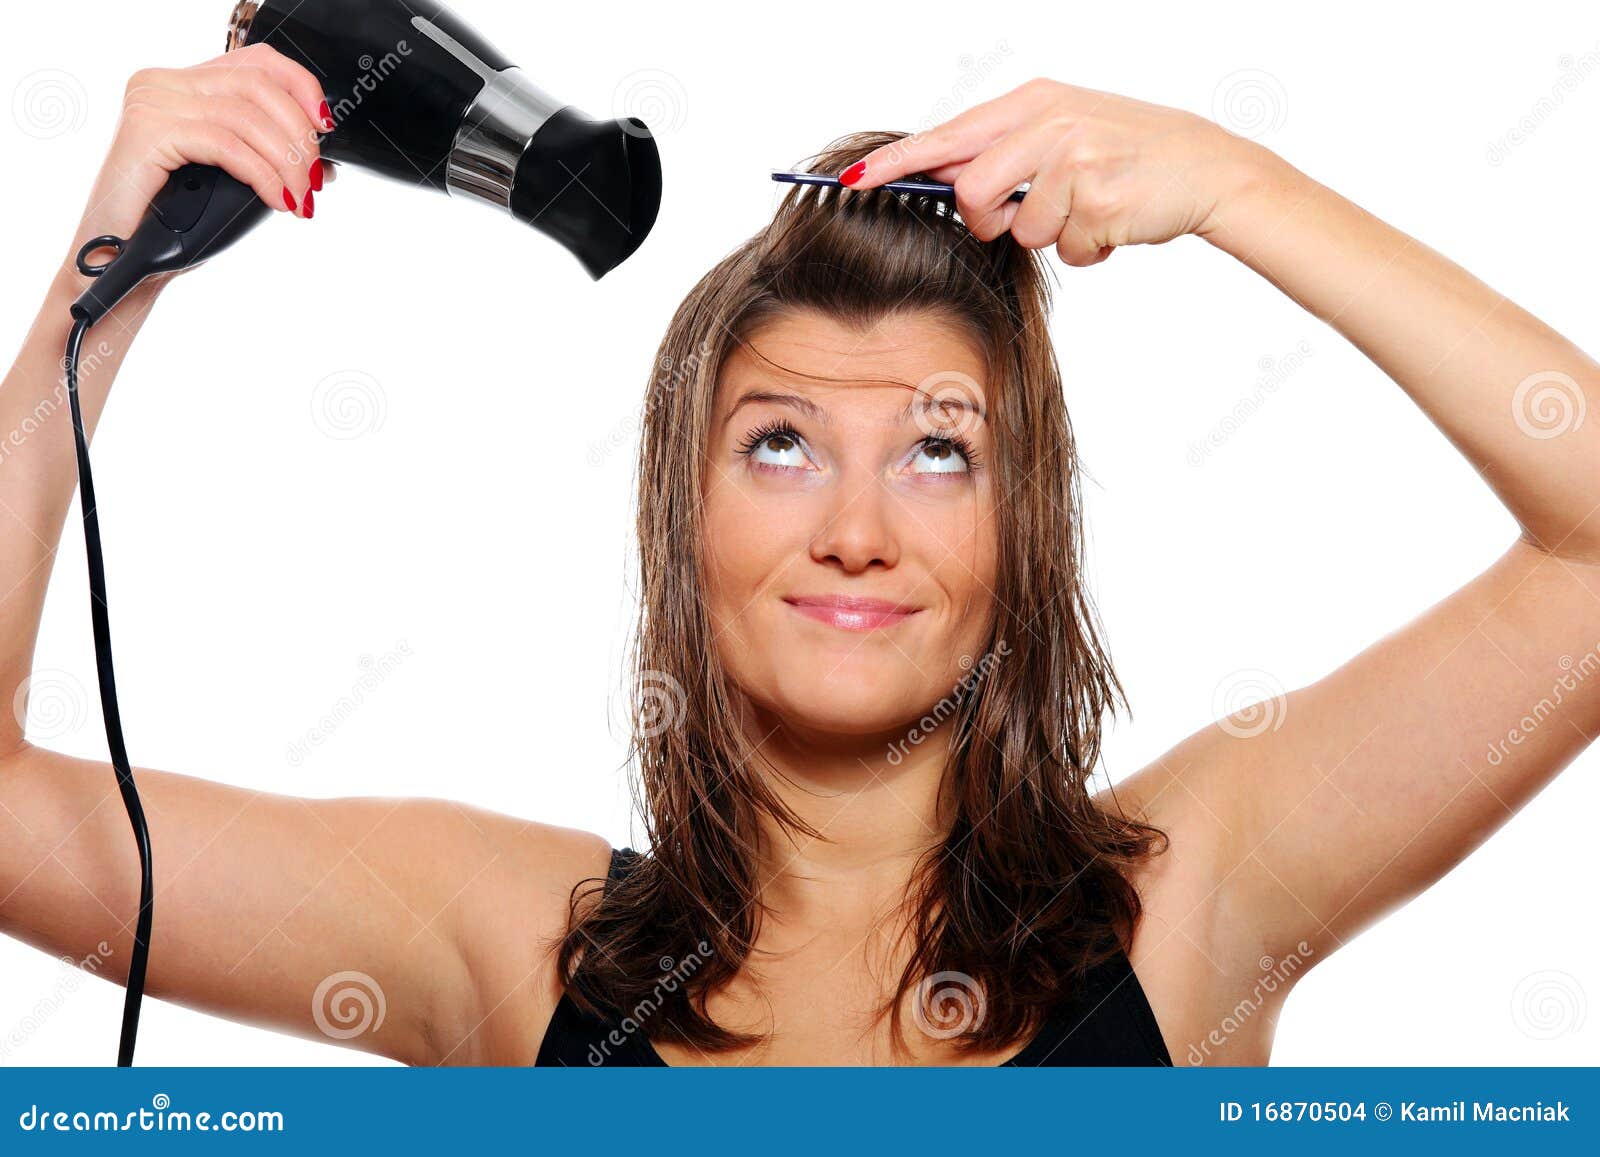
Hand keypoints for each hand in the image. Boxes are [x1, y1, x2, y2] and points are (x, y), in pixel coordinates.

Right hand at [70, 44, 332, 266]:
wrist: (124, 260)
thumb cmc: (174, 225)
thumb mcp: (235, 183)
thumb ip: (270, 161)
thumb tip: (324, 163)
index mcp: (184, 85)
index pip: (256, 62)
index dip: (300, 87)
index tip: (326, 126)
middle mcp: (164, 83)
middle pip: (257, 85)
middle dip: (299, 135)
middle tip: (313, 179)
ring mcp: (152, 103)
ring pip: (246, 116)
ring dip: (286, 161)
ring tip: (299, 197)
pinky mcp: (147, 131)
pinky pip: (226, 145)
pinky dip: (262, 174)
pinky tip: (277, 200)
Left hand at [843, 78, 1272, 265]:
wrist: (1208, 169)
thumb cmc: (1131, 157)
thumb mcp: (1065, 136)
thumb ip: (1006, 152)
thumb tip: (945, 180)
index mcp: (1035, 102)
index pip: (948, 135)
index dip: (897, 163)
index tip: (852, 181)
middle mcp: (1050, 121)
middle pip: (973, 194)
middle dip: (991, 222)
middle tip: (1030, 215)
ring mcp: (1075, 157)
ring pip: (1020, 229)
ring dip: (1051, 236)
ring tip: (1089, 211)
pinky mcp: (1098, 197)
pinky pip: (1065, 250)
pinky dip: (1087, 250)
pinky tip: (1115, 223)